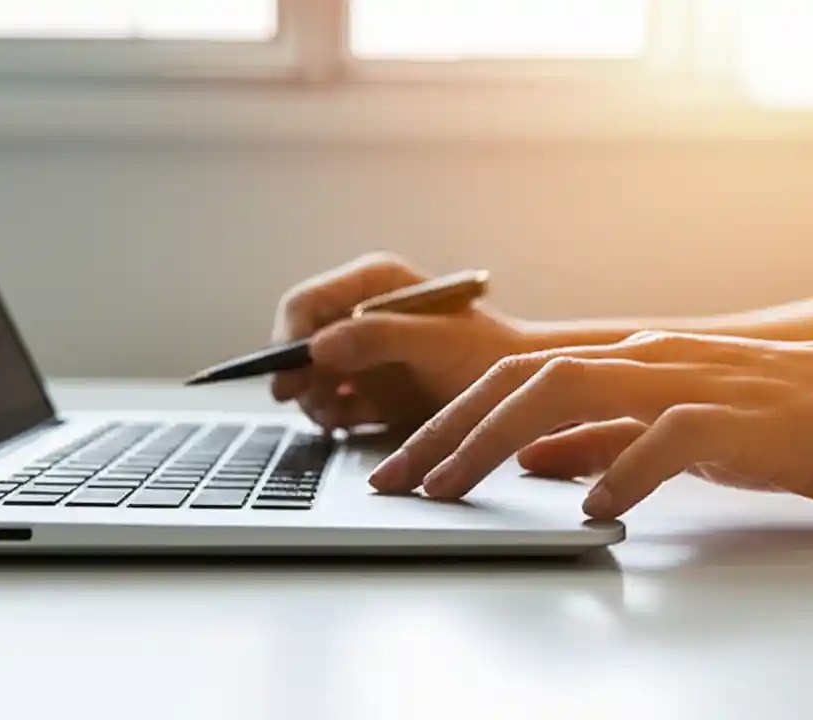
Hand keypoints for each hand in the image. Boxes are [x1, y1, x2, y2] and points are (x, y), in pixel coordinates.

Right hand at [271, 253, 532, 430]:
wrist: (523, 392)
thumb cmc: (490, 355)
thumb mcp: (436, 342)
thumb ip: (379, 337)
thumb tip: (318, 346)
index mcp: (373, 284)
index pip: (304, 304)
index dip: (289, 339)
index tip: (290, 377)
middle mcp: (361, 313)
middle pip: (300, 341)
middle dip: (299, 375)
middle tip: (310, 404)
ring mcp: (364, 351)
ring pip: (309, 375)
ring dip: (314, 399)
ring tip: (338, 416)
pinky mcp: (370, 386)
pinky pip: (331, 401)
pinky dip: (333, 415)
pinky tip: (350, 422)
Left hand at [368, 332, 812, 516]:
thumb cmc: (791, 423)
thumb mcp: (677, 429)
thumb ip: (607, 438)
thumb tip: (529, 461)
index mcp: (634, 362)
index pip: (520, 382)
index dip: (452, 422)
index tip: (401, 468)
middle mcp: (653, 360)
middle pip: (526, 382)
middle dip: (450, 431)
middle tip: (398, 483)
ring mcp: (699, 383)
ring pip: (577, 391)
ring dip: (503, 441)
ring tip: (456, 489)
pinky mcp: (748, 418)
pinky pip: (672, 436)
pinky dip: (624, 467)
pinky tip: (591, 507)